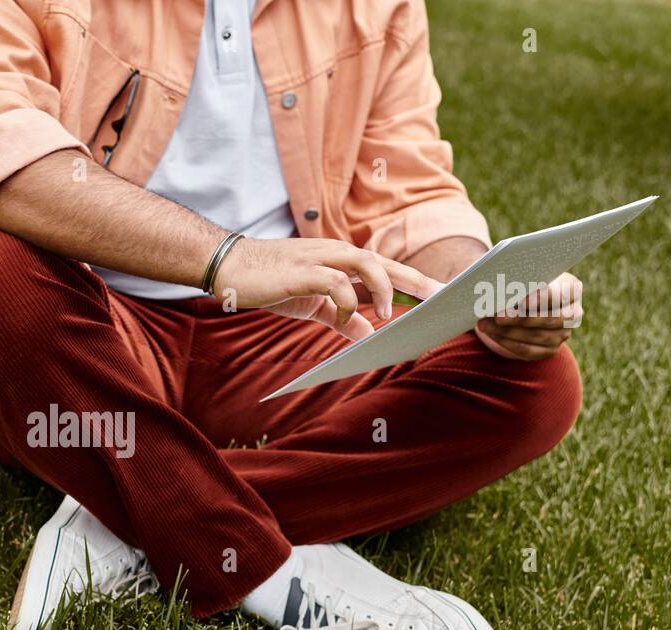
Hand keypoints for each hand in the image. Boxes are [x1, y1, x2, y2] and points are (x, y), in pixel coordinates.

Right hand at [213, 237, 443, 339]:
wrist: (230, 267)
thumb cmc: (271, 283)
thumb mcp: (312, 305)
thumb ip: (340, 318)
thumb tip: (367, 334)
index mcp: (340, 260)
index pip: (384, 267)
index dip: (412, 280)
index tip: (438, 295)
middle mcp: (335, 253)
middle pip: (384, 262)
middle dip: (415, 280)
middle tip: (440, 298)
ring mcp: (319, 260)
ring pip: (365, 264)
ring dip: (382, 287)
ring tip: (388, 313)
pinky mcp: (302, 272)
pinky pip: (334, 283)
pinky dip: (344, 302)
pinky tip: (343, 321)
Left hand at [475, 272, 581, 360]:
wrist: (523, 305)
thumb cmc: (524, 285)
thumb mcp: (524, 278)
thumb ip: (519, 282)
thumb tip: (500, 289)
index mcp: (571, 289)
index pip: (561, 294)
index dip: (543, 298)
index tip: (523, 301)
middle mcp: (572, 313)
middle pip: (549, 319)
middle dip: (520, 318)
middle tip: (497, 316)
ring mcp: (562, 334)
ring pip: (536, 336)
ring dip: (507, 331)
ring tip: (484, 324)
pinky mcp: (549, 350)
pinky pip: (528, 350)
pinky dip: (507, 342)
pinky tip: (492, 335)